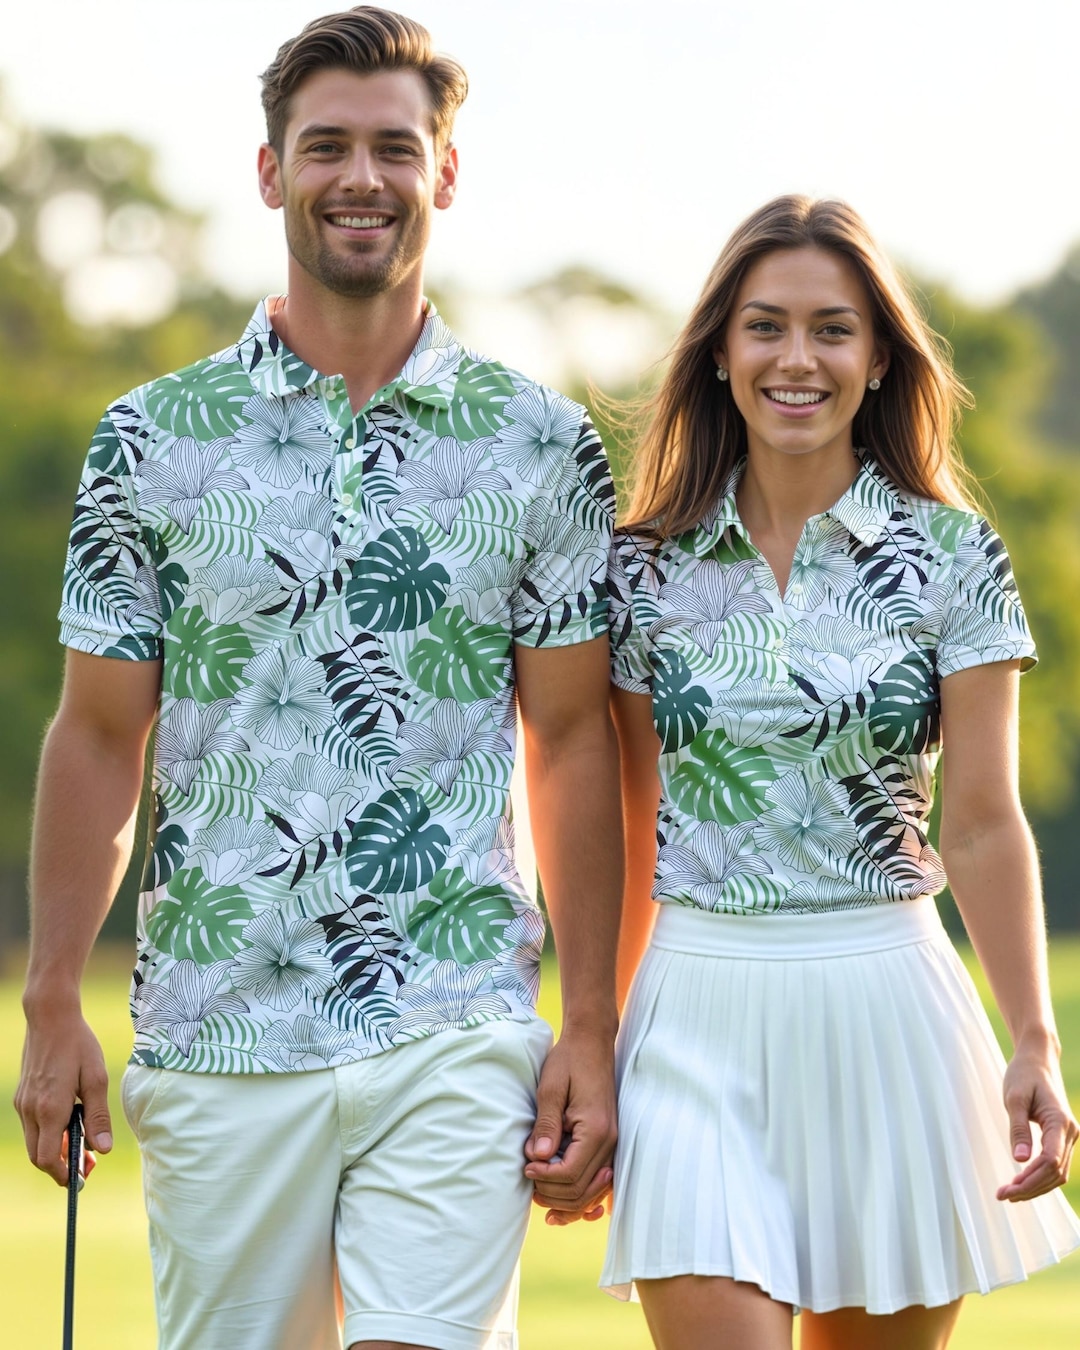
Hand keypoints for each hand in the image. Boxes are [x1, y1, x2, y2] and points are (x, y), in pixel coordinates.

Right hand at [15, 999, 112, 1185]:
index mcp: (50, 1109)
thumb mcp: (96, 1078)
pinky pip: (32, 1125)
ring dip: (54, 1150)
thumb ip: (98, 1116)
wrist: (50, 1018)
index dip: (63, 1174)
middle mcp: (31, 1110)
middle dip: (60, 1166)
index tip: (81, 1178)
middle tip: (87, 1165)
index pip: (47, 1159)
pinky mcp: (22, 1096)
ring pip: (34, 1142)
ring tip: (82, 1143)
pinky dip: (48, 1134)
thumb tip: (102, 1150)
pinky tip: (69, 1122)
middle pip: (38, 1156)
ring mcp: (23, 1103)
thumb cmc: (78, 1045)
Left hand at [524, 1028, 616, 1223]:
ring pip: (592, 1191)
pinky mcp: (608, 1143)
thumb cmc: (569, 1061)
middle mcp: (610, 1142)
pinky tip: (565, 1206)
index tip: (525, 1167)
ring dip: (566, 1201)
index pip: (571, 1173)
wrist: (592, 1043)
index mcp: (597, 1129)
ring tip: (540, 1198)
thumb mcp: (551, 1088)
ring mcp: (612, 1144)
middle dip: (552, 1193)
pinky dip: (583, 1196)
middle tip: (528, 1182)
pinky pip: (599, 1180)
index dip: (545, 1178)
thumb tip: (537, 1158)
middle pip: (582, 1189)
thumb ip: (546, 1124)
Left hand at [996, 1040, 1077, 1201]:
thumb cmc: (1023, 1075)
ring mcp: (1069, 1136)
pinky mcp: (1063, 1137)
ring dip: (1035, 1186)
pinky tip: (1021, 1183)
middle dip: (1030, 1188)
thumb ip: (1018, 1128)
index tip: (1007, 1190)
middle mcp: (1071, 1132)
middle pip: (1055, 1172)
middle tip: (1002, 1196)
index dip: (1029, 1180)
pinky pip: (1055, 1165)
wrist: (1038, 1059)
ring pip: (1058, 1173)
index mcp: (1060, 1122)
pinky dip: (1040, 1177)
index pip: (1049, 1161)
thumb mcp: (1014, 1098)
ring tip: (1008, 1194)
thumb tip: (1019, 1160)